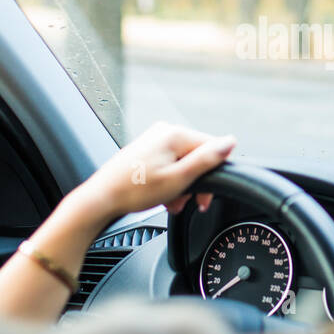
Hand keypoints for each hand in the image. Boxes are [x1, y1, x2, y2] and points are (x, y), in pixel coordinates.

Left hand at [82, 122, 236, 217]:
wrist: (101, 199)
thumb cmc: (135, 190)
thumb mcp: (178, 178)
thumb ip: (207, 160)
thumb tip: (231, 142)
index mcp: (175, 134)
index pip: (212, 148)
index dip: (213, 174)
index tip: (204, 198)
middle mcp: (164, 131)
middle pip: (196, 156)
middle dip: (195, 182)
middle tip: (186, 203)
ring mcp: (153, 139)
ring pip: (182, 163)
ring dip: (182, 184)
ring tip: (171, 201)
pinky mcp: (145, 150)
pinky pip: (168, 164)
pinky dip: (169, 181)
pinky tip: (162, 196)